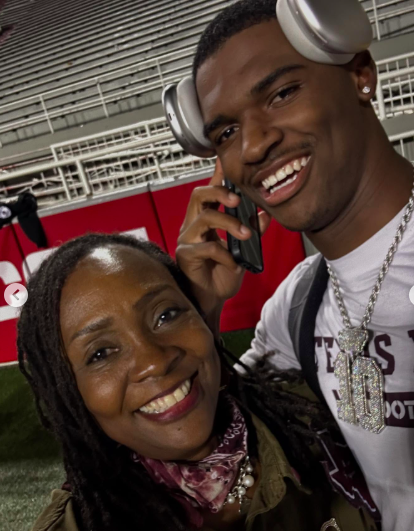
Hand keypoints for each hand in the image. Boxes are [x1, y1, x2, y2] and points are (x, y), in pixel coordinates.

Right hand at [177, 159, 270, 335]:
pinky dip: (223, 253)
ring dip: (228, 224)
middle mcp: (193, 225)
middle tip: (237, 199)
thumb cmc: (222, 273)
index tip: (225, 160)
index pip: (210, 192)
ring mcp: (187, 239)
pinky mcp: (185, 255)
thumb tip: (264, 214)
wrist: (212, 299)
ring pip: (203, 218)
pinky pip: (205, 247)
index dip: (217, 175)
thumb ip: (251, 231)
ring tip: (245, 234)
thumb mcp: (243, 250)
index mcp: (206, 220)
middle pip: (198, 196)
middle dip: (219, 192)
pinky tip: (232, 262)